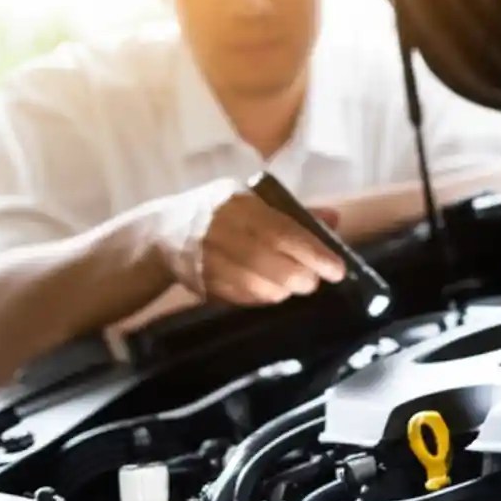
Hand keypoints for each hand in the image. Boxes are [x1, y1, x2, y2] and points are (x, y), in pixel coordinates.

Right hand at [197, 191, 346, 304]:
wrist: (163, 233)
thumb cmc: (220, 211)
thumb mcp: (254, 201)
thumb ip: (296, 213)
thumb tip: (335, 219)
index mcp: (242, 208)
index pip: (284, 233)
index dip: (314, 254)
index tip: (337, 270)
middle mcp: (226, 235)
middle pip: (275, 267)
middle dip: (303, 279)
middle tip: (313, 281)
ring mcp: (213, 263)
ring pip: (262, 289)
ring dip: (284, 291)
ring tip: (290, 285)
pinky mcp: (207, 286)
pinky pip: (245, 299)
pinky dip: (263, 298)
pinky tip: (268, 290)